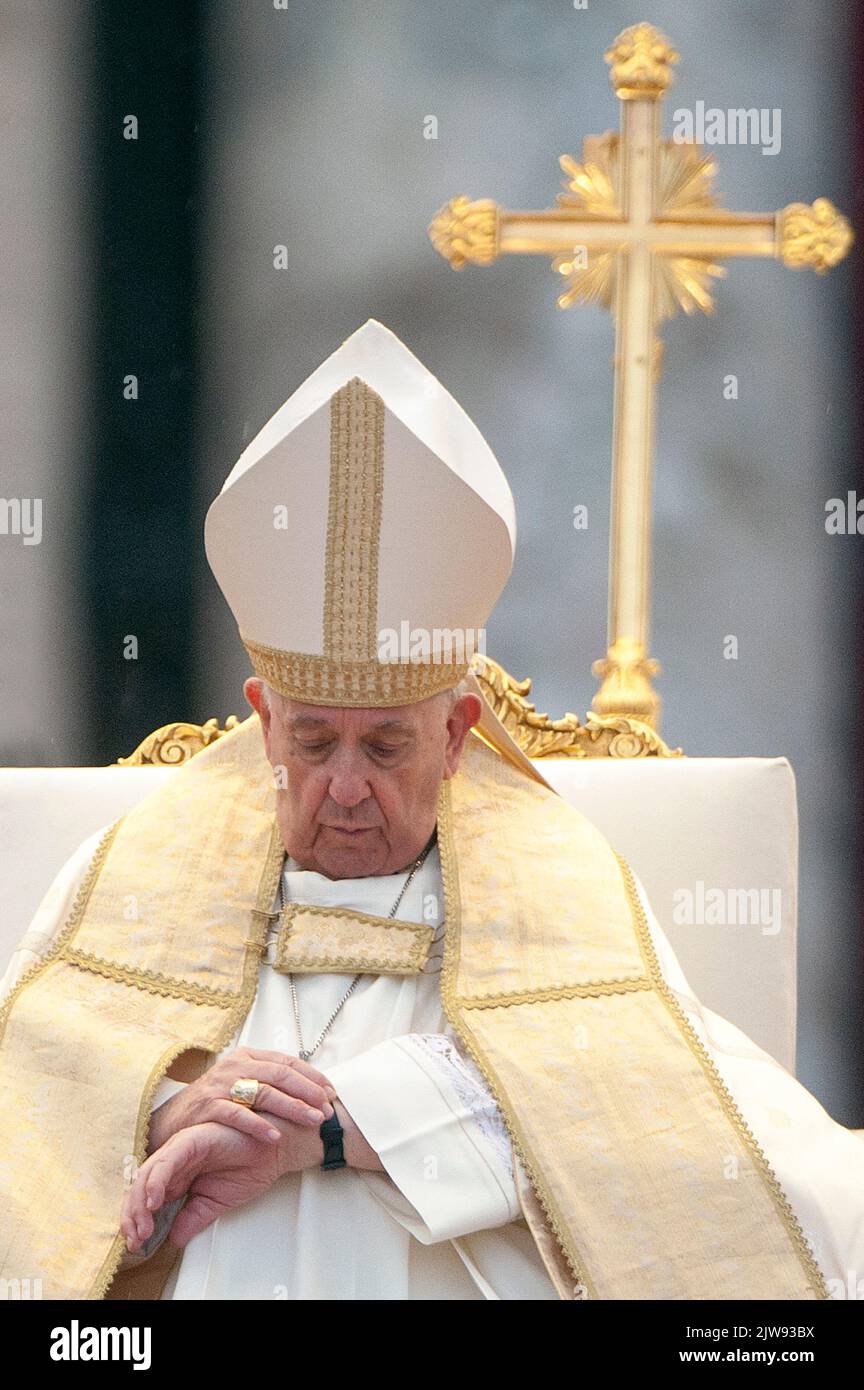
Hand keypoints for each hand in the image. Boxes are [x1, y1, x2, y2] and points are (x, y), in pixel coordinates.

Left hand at [124, 1114, 324, 1252]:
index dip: (137, 1220)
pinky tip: (155, 1200)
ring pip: (148, 1173)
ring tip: (143, 1227)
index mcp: (178, 1174)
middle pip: (140, 1186)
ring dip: (141, 1203)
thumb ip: (193, 1218)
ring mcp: (181, 1148)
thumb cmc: (249, 1167)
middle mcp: (174, 1159)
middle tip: (136, 1239)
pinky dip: (158, 1180)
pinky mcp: (192, 1139)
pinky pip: (168, 1159)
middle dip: (133, 1215)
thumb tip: (175, 1240)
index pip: (146, 1197)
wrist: (275, 1148)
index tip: (137, 1243)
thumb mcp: (216, 1203)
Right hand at [147, 1046, 336, 1156]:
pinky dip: (258, 1125)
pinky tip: (275, 1136)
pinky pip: (238, 1115)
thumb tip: (308, 1087)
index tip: (331, 1092)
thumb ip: (267, 1080)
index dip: (312, 1076)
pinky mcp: (208, 1107)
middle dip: (308, 1092)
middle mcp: (235, 1066)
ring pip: (264, 1093)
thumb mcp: (240, 1082)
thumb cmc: (213, 1103)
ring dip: (292, 1107)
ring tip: (312, 1120)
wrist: (171, 1120)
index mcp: (247, 1056)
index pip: (287, 1061)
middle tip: (327, 1109)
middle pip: (280, 1075)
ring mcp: (221, 1085)